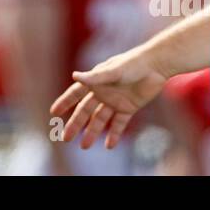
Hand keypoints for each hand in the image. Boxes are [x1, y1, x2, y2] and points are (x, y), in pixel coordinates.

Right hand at [49, 46, 169, 149]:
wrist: (156, 65)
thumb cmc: (132, 63)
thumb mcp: (113, 70)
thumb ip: (94, 77)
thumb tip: (74, 75)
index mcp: (96, 81)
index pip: (76, 93)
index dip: (65, 102)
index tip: (54, 113)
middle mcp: (103, 91)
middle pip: (85, 110)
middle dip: (75, 124)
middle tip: (65, 138)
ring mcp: (115, 100)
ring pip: (100, 119)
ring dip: (92, 132)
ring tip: (85, 146)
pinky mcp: (129, 107)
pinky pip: (119, 123)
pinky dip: (114, 134)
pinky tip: (109, 145)